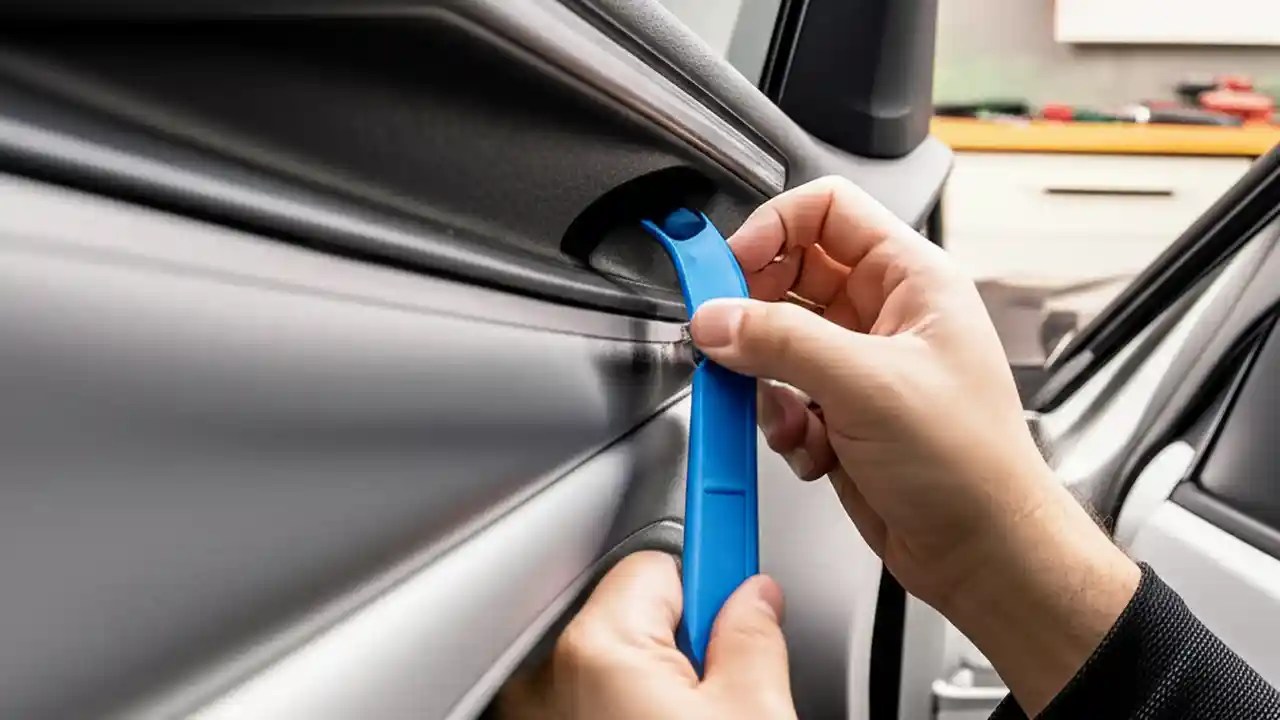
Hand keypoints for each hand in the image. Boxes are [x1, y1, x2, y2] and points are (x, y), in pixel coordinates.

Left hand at [496, 552, 795, 719]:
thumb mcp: (753, 712)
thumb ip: (753, 636)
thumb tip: (756, 596)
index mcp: (604, 648)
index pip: (665, 559)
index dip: (713, 554)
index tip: (725, 485)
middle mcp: (564, 677)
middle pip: (647, 606)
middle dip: (693, 630)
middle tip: (732, 679)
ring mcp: (560, 710)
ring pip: (633, 654)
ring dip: (671, 671)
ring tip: (708, 715)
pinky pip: (615, 691)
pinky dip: (649, 698)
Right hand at [689, 177, 1138, 713]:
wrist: (983, 554)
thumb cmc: (971, 466)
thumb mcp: (869, 385)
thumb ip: (782, 342)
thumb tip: (718, 319)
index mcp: (912, 280)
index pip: (828, 211)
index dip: (773, 228)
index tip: (730, 267)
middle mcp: (885, 315)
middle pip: (791, 278)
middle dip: (754, 314)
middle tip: (726, 340)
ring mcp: (860, 366)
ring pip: (777, 343)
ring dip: (767, 382)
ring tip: (788, 413)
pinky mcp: (842, 414)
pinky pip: (783, 397)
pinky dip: (784, 424)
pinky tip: (813, 449)